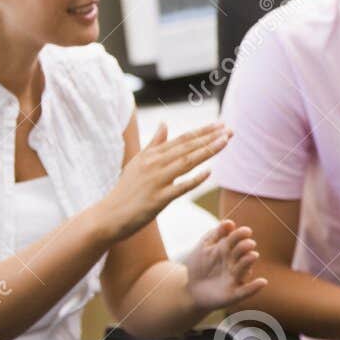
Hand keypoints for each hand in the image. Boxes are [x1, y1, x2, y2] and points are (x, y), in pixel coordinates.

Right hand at [97, 122, 230, 240]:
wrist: (109, 216)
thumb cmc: (126, 190)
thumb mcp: (138, 162)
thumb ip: (154, 143)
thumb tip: (164, 123)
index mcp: (152, 155)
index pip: (183, 139)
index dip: (204, 131)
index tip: (221, 125)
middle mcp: (154, 164)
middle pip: (187, 147)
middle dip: (211, 137)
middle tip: (230, 130)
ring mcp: (155, 181)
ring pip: (186, 162)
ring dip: (207, 151)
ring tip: (225, 142)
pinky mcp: (157, 199)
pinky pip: (179, 188)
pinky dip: (194, 179)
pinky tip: (209, 172)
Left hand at [183, 220, 267, 312]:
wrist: (189, 290)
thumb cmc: (198, 266)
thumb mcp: (204, 247)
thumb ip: (215, 234)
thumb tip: (229, 222)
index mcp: (227, 250)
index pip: (236, 240)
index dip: (241, 235)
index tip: (246, 231)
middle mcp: (234, 263)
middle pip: (242, 253)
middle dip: (245, 248)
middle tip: (248, 243)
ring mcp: (234, 278)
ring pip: (244, 269)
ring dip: (248, 262)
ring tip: (252, 256)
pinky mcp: (234, 294)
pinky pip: (246, 291)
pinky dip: (254, 287)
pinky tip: (262, 282)